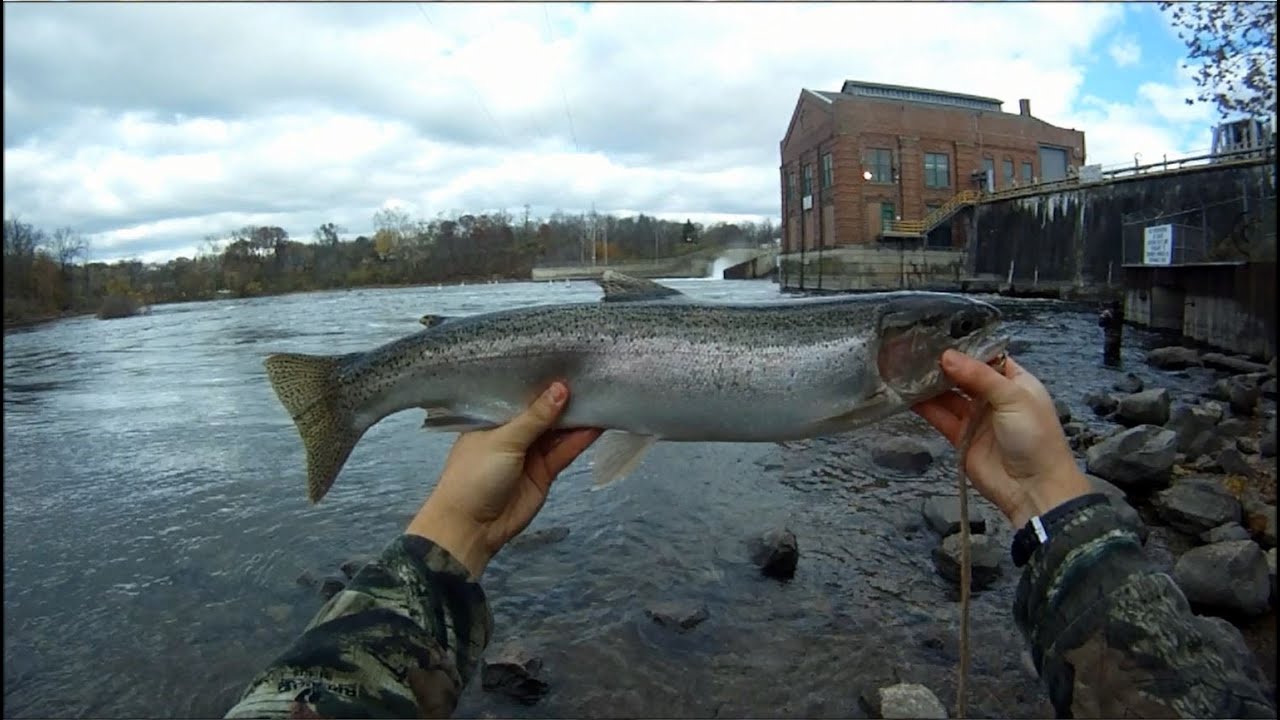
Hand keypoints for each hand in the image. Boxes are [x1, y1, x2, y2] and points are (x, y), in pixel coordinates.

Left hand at [407, 382, 601, 577]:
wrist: (472, 527)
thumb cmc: (475, 475)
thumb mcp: (504, 440)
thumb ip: (535, 417)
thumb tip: (561, 388)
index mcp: (493, 420)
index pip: (520, 395)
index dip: (540, 381)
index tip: (564, 362)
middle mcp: (512, 433)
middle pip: (543, 413)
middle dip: (563, 399)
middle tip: (590, 377)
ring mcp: (529, 453)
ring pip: (557, 432)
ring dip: (576, 419)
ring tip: (600, 396)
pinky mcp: (544, 472)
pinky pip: (564, 452)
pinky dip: (579, 440)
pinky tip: (597, 424)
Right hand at [912, 350, 1091, 528]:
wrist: (1034, 488)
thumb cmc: (1034, 436)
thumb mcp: (1014, 398)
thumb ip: (979, 376)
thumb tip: (946, 356)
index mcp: (1015, 382)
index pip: (987, 358)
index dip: (965, 348)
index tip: (938, 336)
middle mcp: (994, 397)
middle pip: (964, 376)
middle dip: (943, 365)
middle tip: (914, 350)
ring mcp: (976, 418)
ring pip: (948, 396)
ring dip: (930, 385)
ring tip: (904, 368)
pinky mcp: (960, 437)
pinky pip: (940, 417)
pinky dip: (925, 407)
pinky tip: (907, 394)